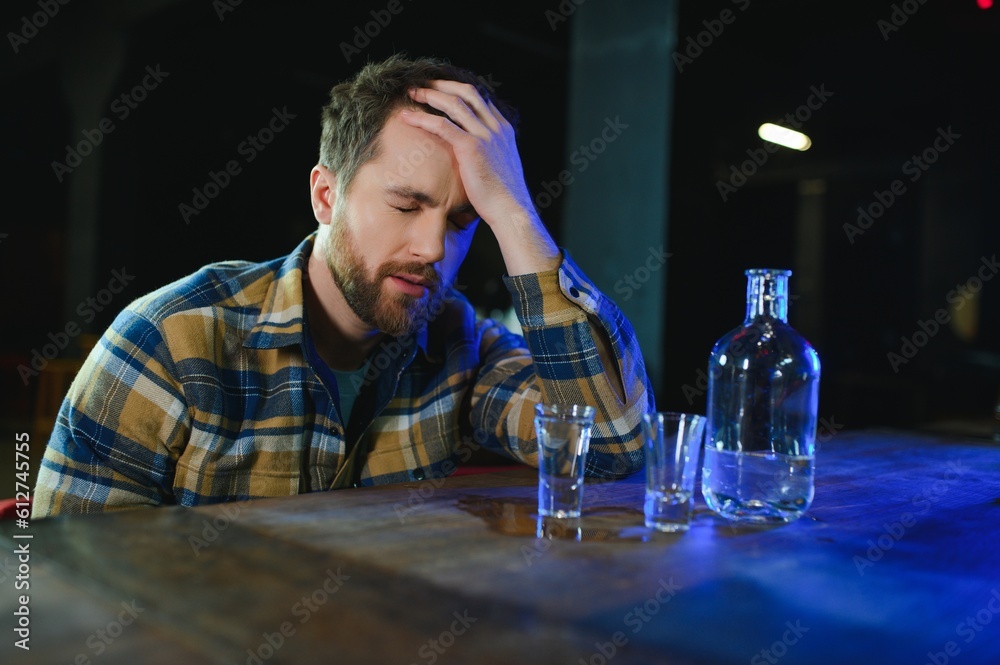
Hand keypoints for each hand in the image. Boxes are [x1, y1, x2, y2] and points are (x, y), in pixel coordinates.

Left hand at [401, 81, 559, 274]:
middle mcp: (495, 127)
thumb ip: (489, 153)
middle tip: (423, 83)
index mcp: (503, 130)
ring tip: (412, 93)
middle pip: (467, 92)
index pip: (481, 98)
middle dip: (443, 84)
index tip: (440, 89)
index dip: (458, 90)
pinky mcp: (472, 147)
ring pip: (454, 103)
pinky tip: (407, 117)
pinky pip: (442, 125)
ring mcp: (485, 136)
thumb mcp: (499, 167)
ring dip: (430, 95)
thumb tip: (476, 157)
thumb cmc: (503, 196)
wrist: (511, 210)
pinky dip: (422, 118)